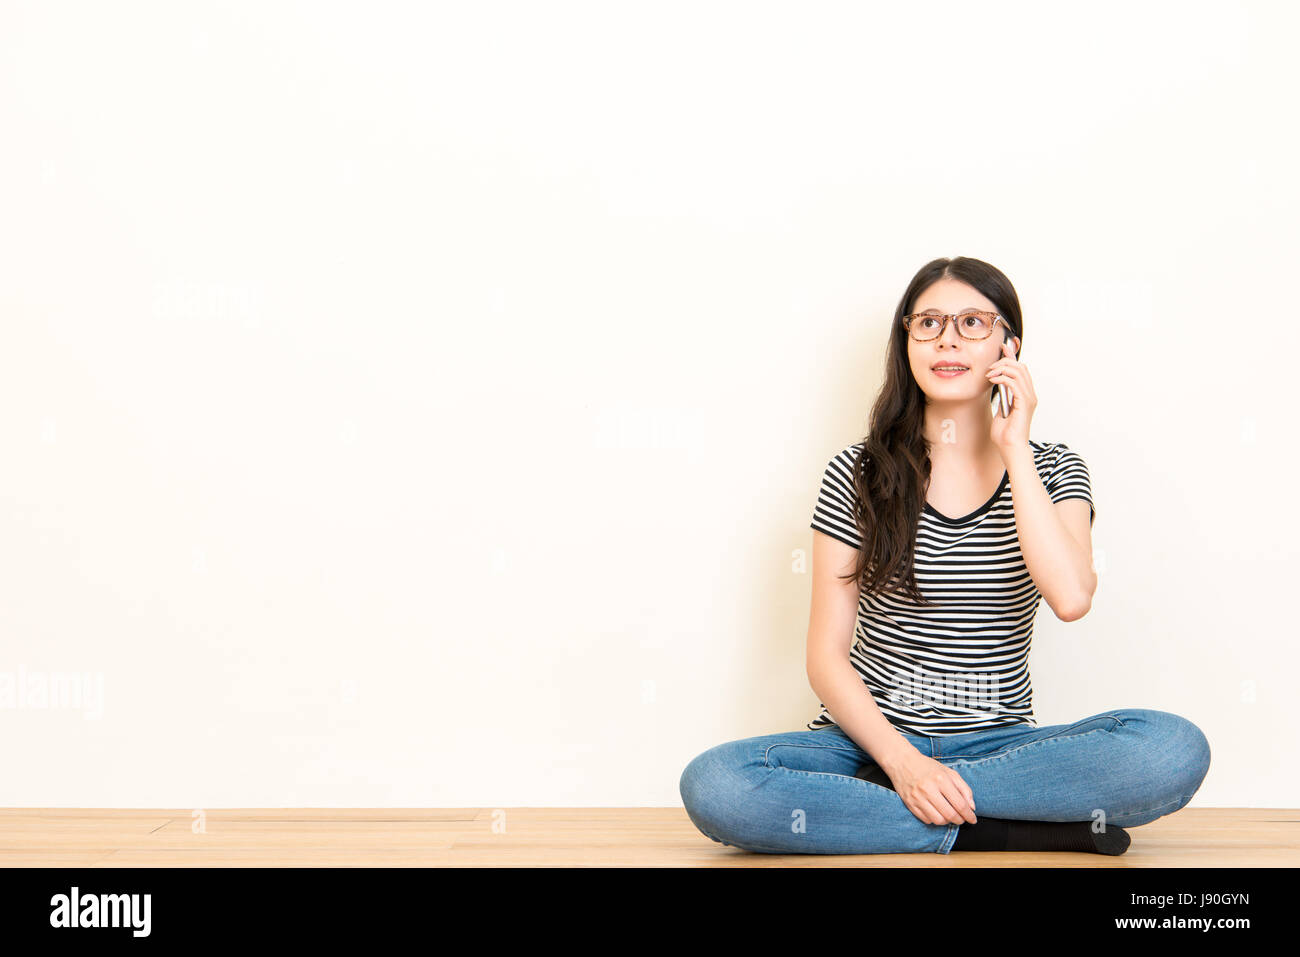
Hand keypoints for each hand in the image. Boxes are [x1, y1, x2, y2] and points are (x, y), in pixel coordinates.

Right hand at [880, 748, 977, 825]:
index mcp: (941, 779)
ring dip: (947, 822)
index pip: (960, 804)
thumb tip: (972, 807)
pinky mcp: (909, 804)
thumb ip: (964, 788)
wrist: (901, 761)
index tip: (972, 819)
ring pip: (938, 820)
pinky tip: (937, 813)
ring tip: (949, 816)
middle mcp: (928, 789)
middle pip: (950, 815)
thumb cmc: (927, 766)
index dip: (969, 815)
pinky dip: (934, 820)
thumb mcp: (948, 772)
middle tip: (962, 819)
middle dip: (960, 820)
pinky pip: (926, 820)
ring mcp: (917, 797)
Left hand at [987, 336, 1034, 450]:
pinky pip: (1014, 383)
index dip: (1012, 357)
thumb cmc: (1005, 434)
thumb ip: (1002, 398)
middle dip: (1004, 361)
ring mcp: (1028, 398)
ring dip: (1002, 369)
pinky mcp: (1024, 403)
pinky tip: (993, 381)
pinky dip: (1003, 378)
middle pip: (1021, 366)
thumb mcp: (1001, 411)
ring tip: (989, 375)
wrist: (1010, 448)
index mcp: (1025, 395)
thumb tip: (997, 386)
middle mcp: (1030, 394)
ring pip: (1018, 371)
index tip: (1002, 348)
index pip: (1021, 370)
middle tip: (989, 368)